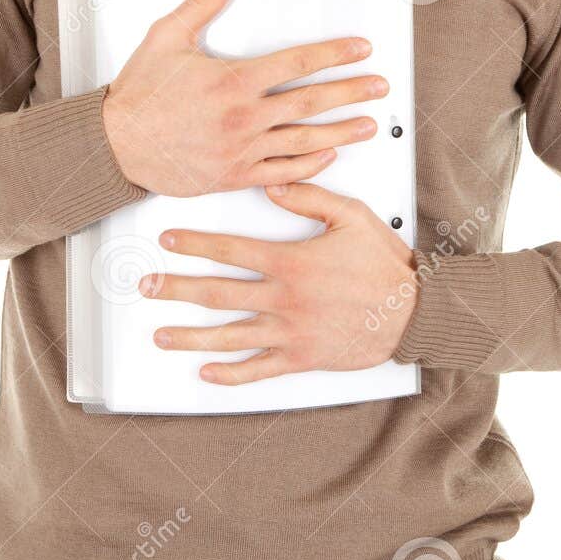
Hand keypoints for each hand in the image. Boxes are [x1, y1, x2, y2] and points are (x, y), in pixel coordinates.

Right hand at [100, 0, 388, 196]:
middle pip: (311, 102)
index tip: (360, 49)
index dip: (335, 54)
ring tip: (367, 124)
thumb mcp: (166, 37)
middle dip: (351, 92)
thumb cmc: (139, 96)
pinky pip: (282, 172)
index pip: (298, 63)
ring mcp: (241, 150)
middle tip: (379, 86)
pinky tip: (328, 155)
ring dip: (342, 131)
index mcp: (233, 81)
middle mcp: (244, 117)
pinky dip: (309, 165)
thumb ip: (202, 5)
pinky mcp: (234, 175)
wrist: (115, 146)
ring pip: (304, 140)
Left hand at [136, 179, 419, 384]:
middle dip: (176, 289)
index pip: (230, 250)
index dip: (195, 244)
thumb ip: (309, 197)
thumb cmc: (385, 266)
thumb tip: (271, 185)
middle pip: (217, 294)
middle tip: (146, 288)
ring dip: (191, 336)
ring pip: (229, 336)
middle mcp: (284, 299)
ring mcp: (290, 332)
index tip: (169, 241)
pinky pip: (258, 370)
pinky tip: (207, 373)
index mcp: (291, 262)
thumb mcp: (351, 217)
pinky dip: (230, 374)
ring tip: (161, 335)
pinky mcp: (301, 358)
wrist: (414, 313)